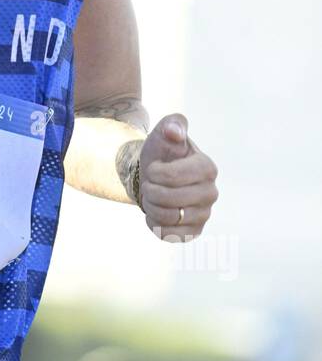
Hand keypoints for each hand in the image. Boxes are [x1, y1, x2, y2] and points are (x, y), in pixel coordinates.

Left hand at [138, 113, 218, 240]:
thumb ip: (171, 125)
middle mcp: (211, 193)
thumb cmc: (162, 154)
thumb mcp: (163, 134)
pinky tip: (157, 212)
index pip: (170, 176)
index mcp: (207, 168)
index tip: (155, 168)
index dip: (153, 172)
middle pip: (167, 199)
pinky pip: (168, 234)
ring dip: (151, 206)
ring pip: (167, 218)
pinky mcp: (194, 231)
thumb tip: (174, 131)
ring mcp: (205, 214)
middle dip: (150, 190)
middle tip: (151, 183)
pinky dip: (155, 223)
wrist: (156, 179)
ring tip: (153, 196)